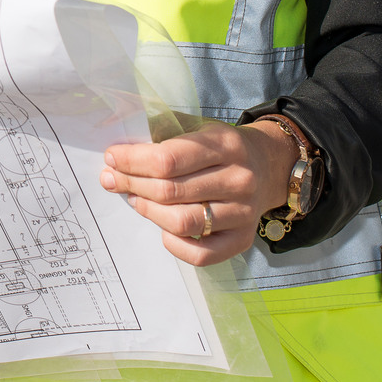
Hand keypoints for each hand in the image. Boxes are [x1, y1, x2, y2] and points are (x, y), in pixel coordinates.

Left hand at [99, 121, 299, 265]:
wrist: (269, 166)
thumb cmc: (220, 147)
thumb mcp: (197, 127)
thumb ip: (161, 133)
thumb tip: (116, 152)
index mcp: (225, 145)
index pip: (168, 159)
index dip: (132, 161)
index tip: (112, 158)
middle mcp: (239, 180)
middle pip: (170, 191)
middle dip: (131, 184)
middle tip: (112, 179)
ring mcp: (244, 213)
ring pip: (182, 223)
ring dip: (148, 212)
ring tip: (136, 199)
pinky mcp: (243, 240)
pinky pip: (201, 254)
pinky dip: (174, 244)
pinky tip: (162, 227)